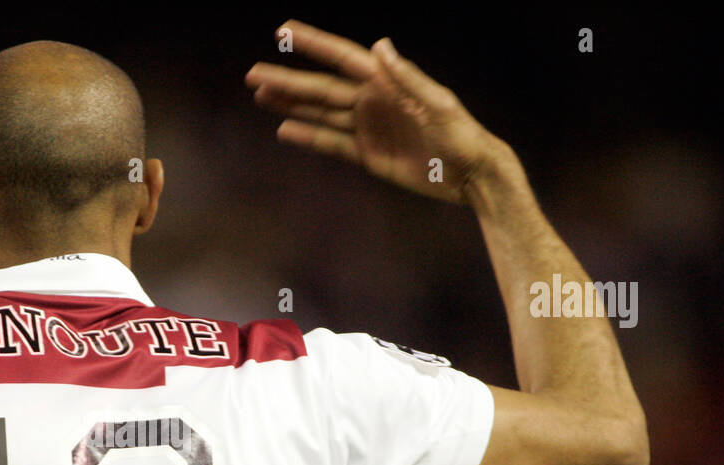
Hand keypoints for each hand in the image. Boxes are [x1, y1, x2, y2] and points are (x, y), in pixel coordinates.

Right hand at [246, 21, 509, 203]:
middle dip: (287, 80)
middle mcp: (371, 101)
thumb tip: (379, 47)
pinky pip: (331, 144)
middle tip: (252, 74)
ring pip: (320, 113)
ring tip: (261, 96)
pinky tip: (284, 130)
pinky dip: (308, 137)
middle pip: (321, 88)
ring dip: (291, 105)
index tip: (283, 30)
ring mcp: (368, 128)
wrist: (470, 174)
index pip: (341, 58)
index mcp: (386, 83)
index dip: (313, 43)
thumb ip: (407, 78)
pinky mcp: (369, 154)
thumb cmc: (461, 135)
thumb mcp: (437, 104)